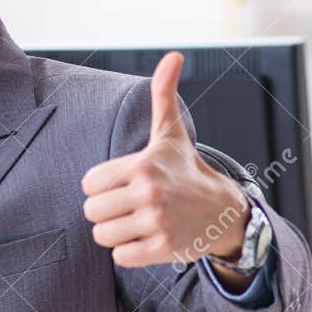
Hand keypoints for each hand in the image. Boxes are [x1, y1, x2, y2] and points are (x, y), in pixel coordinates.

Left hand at [81, 52, 250, 277]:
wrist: (222, 210)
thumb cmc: (186, 169)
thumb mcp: (172, 132)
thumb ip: (163, 93)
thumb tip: (173, 55)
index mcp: (143, 164)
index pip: (89, 183)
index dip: (100, 186)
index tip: (121, 183)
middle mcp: (150, 193)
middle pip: (91, 211)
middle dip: (105, 211)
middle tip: (128, 206)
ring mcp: (157, 223)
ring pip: (102, 236)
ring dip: (115, 233)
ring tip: (136, 222)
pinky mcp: (163, 249)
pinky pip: (120, 257)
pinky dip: (128, 252)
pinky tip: (146, 238)